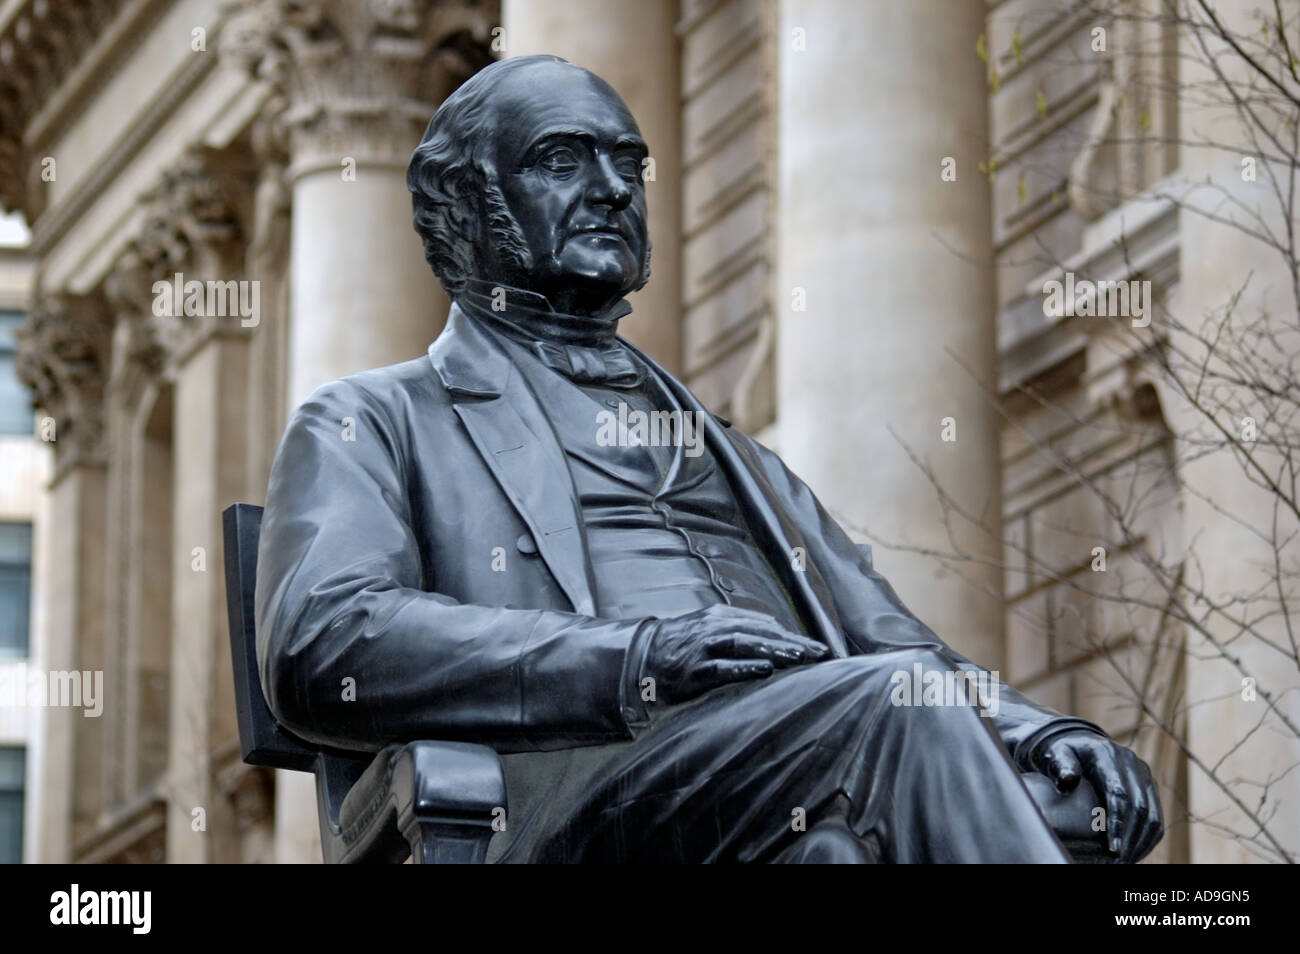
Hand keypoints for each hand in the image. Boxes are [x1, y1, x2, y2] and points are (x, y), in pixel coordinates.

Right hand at [642, 605, 828, 704]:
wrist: (639, 659)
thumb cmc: (680, 647)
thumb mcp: (709, 632)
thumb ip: (739, 632)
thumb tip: (776, 636)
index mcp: (721, 618)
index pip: (764, 624)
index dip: (792, 636)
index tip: (818, 648)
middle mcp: (714, 628)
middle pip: (760, 632)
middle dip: (792, 642)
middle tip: (821, 653)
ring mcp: (703, 649)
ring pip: (744, 644)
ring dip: (774, 650)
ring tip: (800, 657)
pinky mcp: (693, 671)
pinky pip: (722, 668)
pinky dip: (744, 668)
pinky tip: (765, 670)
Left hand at [1036, 731, 1162, 861]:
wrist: (1079, 744)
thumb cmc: (1063, 754)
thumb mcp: (1056, 755)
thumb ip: (1061, 765)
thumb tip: (1068, 779)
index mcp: (1108, 755)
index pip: (1119, 793)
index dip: (1117, 823)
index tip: (1112, 850)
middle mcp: (1132, 763)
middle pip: (1140, 808)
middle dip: (1130, 839)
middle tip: (1118, 863)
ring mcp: (1143, 775)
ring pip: (1153, 815)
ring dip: (1142, 843)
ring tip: (1125, 862)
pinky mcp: (1149, 786)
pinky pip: (1157, 817)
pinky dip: (1148, 839)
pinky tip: (1134, 854)